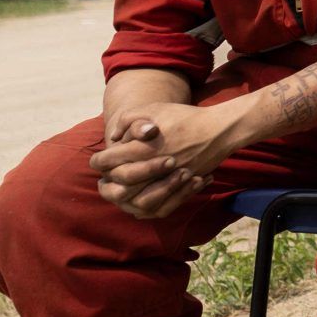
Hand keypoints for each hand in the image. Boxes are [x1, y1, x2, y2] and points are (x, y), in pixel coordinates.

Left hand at [90, 103, 241, 219]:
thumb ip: (127, 120)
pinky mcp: (182, 188)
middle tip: (106, 178)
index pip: (108, 161)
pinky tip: (142, 203)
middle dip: (110, 182)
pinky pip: (162, 208)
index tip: (97, 161)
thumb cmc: (184, 117)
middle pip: (121, 184)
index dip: (99, 161)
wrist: (219, 129)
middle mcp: (154, 167)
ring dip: (128, 198)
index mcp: (143, 147)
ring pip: (140, 201)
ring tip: (122, 192)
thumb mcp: (153, 109)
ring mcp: (170, 180)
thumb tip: (114, 138)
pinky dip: (150, 208)